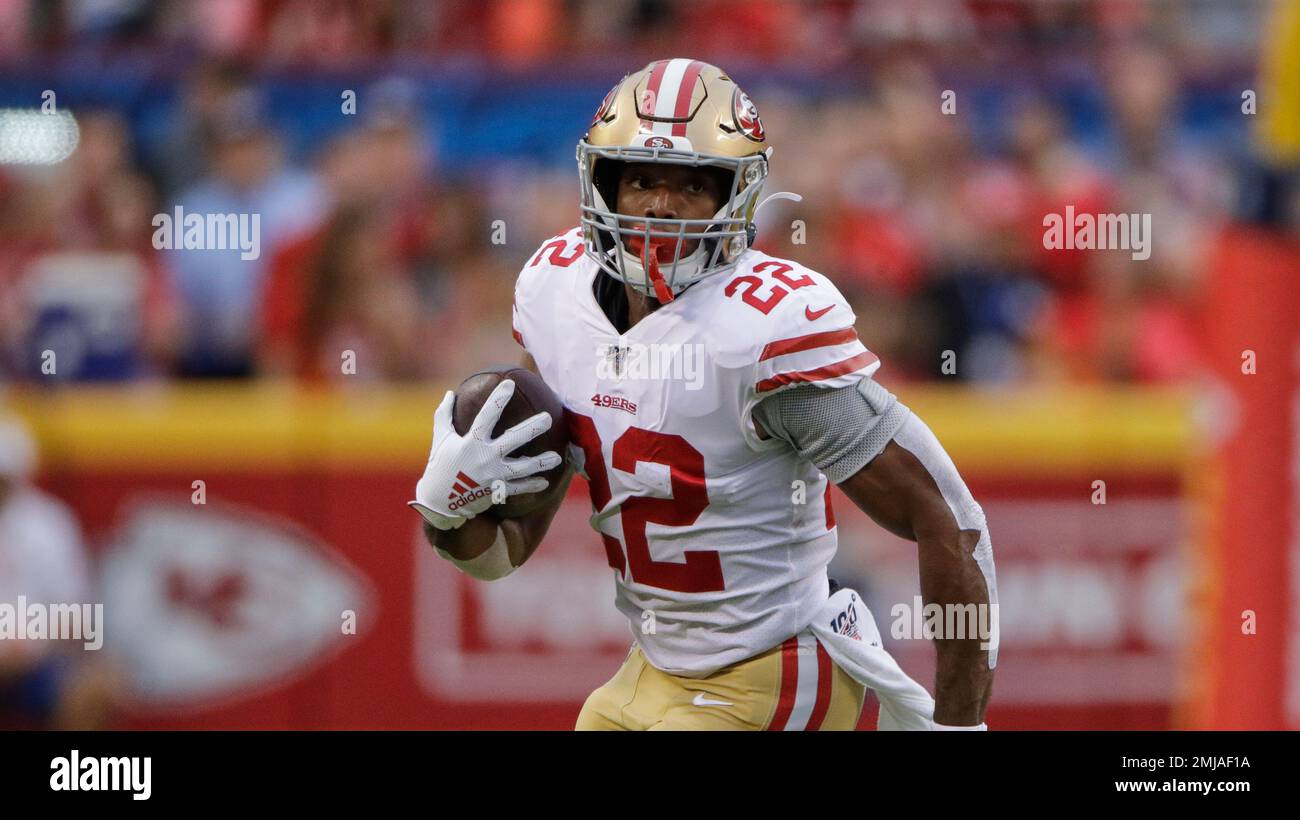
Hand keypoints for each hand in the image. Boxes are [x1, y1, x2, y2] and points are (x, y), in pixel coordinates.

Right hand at [408, 380, 561, 529]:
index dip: (497, 400)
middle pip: (512, 441)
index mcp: (470, 442)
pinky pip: (517, 488)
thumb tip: (449, 393)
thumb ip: (444, 415)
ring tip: (556, 457)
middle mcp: (484, 458)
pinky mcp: (496, 490)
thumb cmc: (440, 465)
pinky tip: (545, 481)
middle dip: (531, 429)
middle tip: (548, 418)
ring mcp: (492, 475)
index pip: (486, 417)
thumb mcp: (440, 438)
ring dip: (540, 463)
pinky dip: (531, 486)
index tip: (510, 384)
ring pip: (521, 468)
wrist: (439, 502)